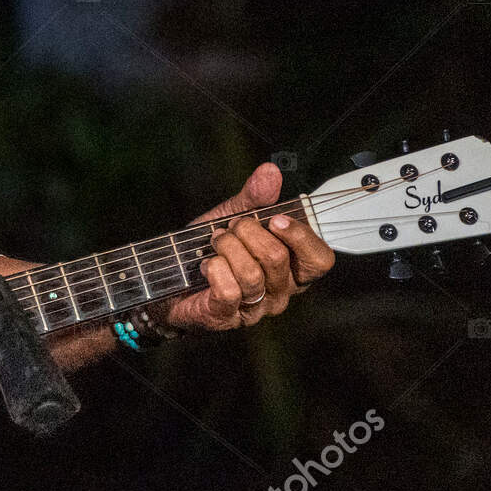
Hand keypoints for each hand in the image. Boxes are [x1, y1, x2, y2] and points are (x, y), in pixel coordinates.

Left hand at [162, 162, 334, 332]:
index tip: (275, 219)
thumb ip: (254, 198)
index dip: (301, 237)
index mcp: (292, 268)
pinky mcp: (228, 317)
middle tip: (230, 229)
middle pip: (278, 258)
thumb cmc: (209, 249)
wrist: (170, 277)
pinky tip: (206, 266)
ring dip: (227, 249)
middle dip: (248, 233)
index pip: (320, 260)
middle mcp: (280, 292)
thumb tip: (269, 173)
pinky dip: (213, 270)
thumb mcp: (232, 217)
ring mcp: (255, 308)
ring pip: (251, 274)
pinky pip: (228, 290)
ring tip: (215, 243)